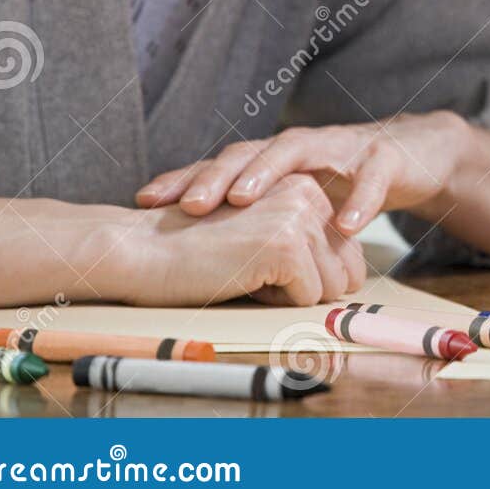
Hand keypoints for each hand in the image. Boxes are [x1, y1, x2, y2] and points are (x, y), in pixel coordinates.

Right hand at [115, 174, 366, 305]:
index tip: (263, 261)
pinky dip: (274, 301)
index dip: (308, 276)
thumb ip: (307, 245)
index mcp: (305, 187)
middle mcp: (310, 194)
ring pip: (331, 288)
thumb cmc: (198, 250)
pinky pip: (307, 299)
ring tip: (245, 266)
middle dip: (306, 287)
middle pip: (347, 271)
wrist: (143, 250)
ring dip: (288, 294)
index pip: (346, 252)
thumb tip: (346, 282)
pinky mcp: (288, 245)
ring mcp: (301, 217)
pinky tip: (240, 274)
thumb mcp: (263, 235)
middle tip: (254, 266)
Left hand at [135, 112, 470, 236]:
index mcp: (276, 159)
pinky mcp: (384, 159)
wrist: (412, 154)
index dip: (186, 178)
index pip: (225, 164)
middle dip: (217, 176)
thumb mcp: (298, 199)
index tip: (145, 199)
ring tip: (243, 200)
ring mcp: (342, 148)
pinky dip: (359, 201)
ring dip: (267, 173)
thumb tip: (199, 258)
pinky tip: (346, 226)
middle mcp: (302, 146)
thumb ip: (260, 220)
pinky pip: (370, 178)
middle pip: (251, 151)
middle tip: (189, 205)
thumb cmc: (344, 181)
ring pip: (299, 150)